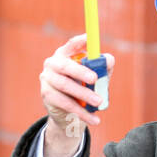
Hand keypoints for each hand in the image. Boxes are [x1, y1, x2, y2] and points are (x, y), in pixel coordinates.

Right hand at [40, 34, 115, 156]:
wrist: (67, 113)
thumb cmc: (82, 88)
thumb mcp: (94, 77)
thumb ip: (102, 67)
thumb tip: (109, 60)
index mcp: (65, 54)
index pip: (71, 45)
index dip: (79, 41)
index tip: (89, 38)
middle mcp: (53, 63)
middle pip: (65, 66)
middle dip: (80, 72)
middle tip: (95, 78)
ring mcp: (47, 79)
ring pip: (65, 86)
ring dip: (84, 94)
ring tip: (99, 102)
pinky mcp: (47, 95)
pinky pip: (65, 103)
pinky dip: (81, 112)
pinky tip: (94, 119)